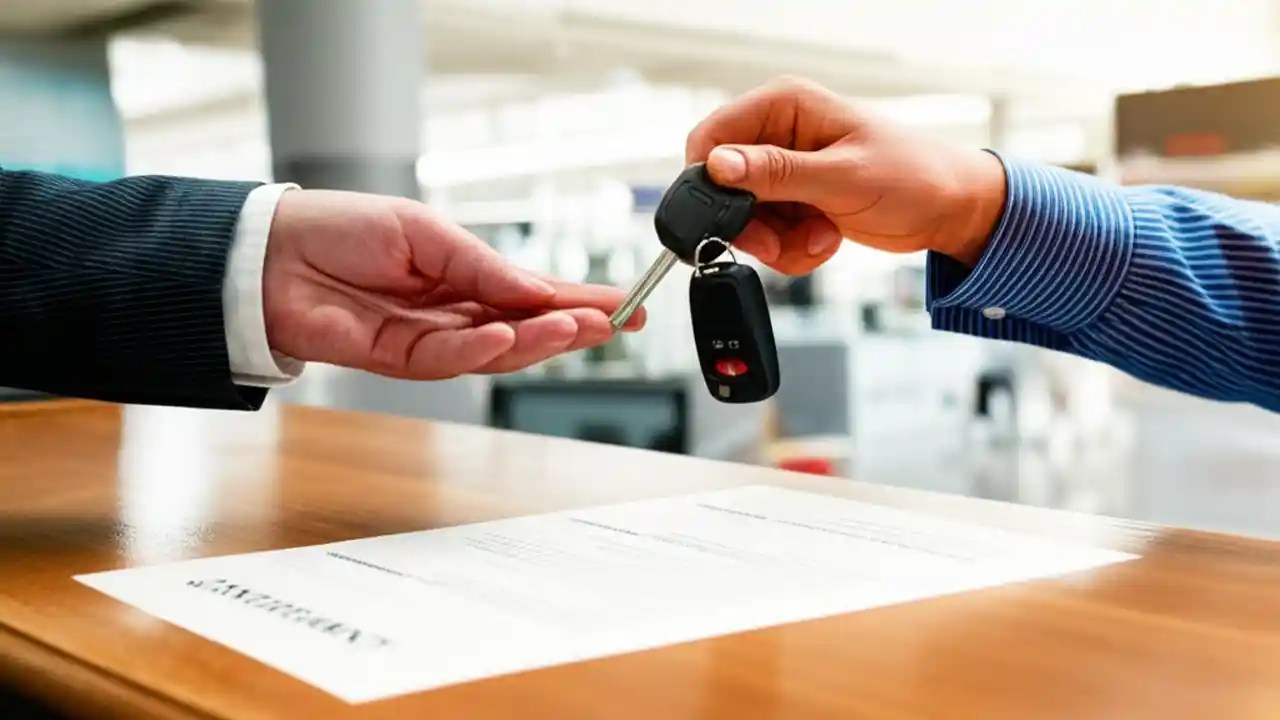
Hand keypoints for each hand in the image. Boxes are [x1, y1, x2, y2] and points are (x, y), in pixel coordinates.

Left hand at [261, 190, 642, 378]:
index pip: (534, 293)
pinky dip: (481, 348)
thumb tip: (537, 290)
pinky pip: (449, 359)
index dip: (581, 301)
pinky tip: (507, 335)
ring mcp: (428, 338)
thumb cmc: (339, 228)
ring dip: (538, 341)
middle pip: (526, 327)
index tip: (627, 304)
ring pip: (497, 350)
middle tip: (618, 323)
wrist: (269, 254)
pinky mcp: (397, 360)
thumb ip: (481, 267)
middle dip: (575, 327)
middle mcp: (453, 311)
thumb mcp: (425, 230)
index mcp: (464, 275)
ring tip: (577, 328)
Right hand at [685, 76, 1006, 273]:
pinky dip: (793, 249)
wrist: (951, 209)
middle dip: (751, 224)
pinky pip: (769, 234)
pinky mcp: (796, 200)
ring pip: (745, 219)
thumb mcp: (842, 177)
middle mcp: (779, 134)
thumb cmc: (914, 176)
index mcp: (785, 106)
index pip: (712, 138)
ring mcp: (786, 170)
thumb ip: (777, 172)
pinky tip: (826, 240)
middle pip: (723, 187)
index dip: (711, 183)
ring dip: (778, 242)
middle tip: (778, 243)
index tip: (733, 218)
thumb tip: (719, 165)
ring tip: (820, 236)